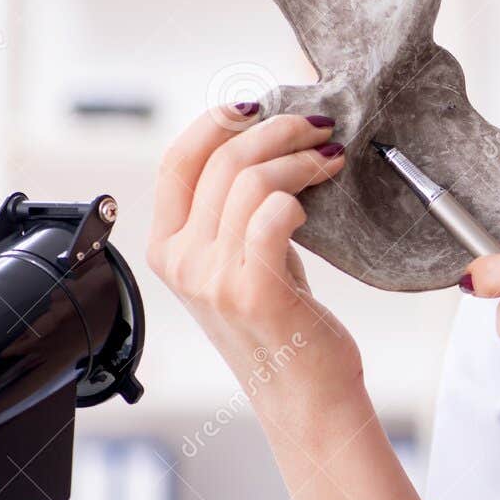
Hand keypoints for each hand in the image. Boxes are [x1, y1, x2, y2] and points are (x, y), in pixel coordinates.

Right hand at [147, 106, 361, 395]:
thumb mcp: (243, 260)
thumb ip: (236, 213)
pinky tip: (319, 201)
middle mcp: (181, 263)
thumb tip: (264, 144)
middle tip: (319, 127)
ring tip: (331, 159)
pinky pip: (273, 214)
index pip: (177, 161)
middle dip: (278, 129)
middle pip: (220, 160)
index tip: (258, 104)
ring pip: (251, 180)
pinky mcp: (253, 291)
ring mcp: (213, 279)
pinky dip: (300, 196)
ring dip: (300, 158)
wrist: (306, 394)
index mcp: (167, 249)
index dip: (216, 121)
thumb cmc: (284, 326)